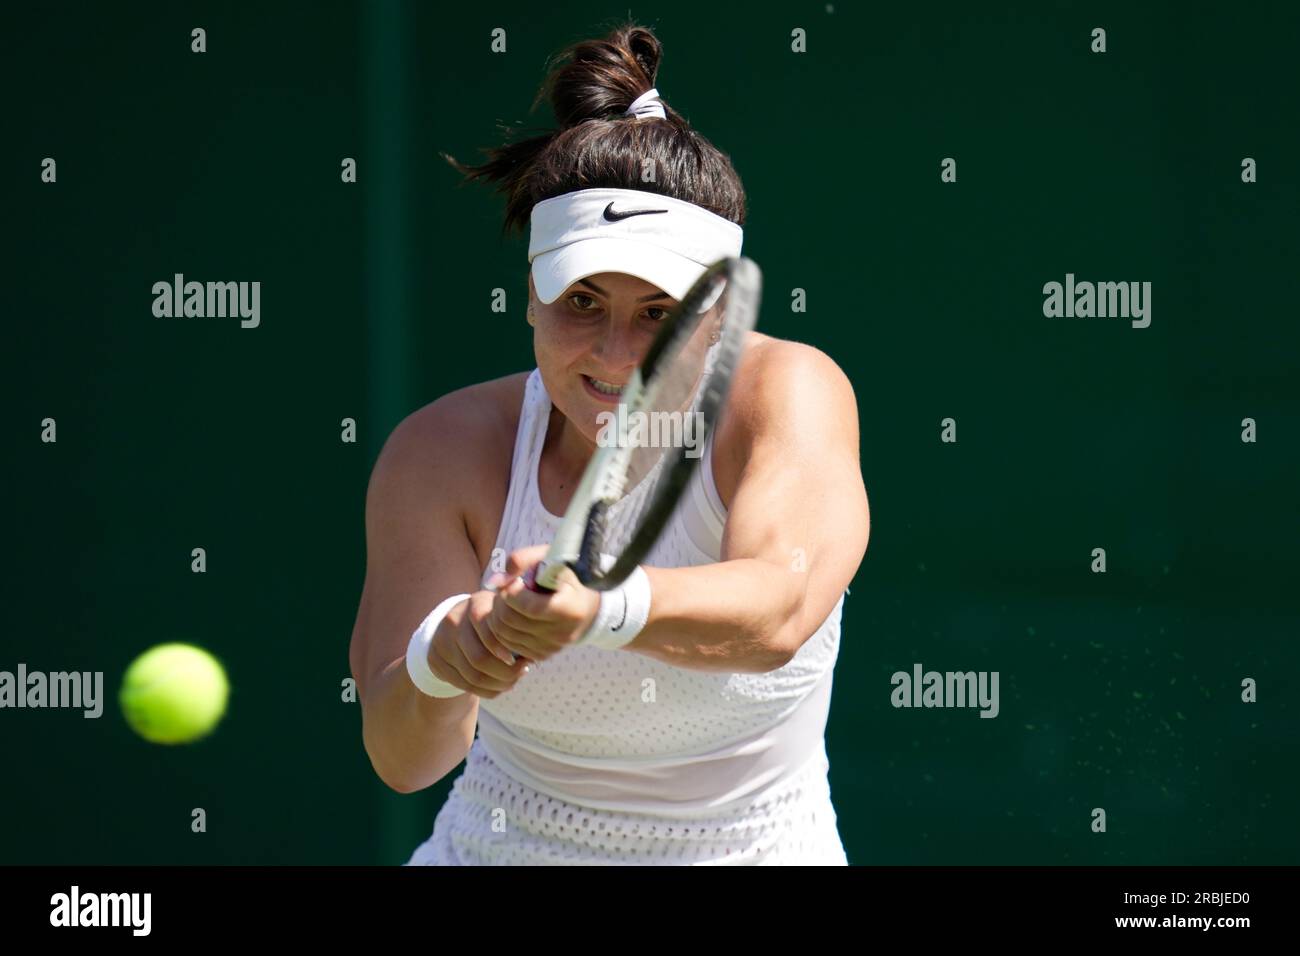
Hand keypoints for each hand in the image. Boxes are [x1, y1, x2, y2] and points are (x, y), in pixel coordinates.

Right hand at [427, 590, 531, 698]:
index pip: (489, 630)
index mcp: (476, 602)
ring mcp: (441, 640)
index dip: (506, 650)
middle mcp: (454, 619)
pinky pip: (463, 684)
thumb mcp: (504, 615)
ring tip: (513, 681)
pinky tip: (499, 686)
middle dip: (506, 673)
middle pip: (480, 658)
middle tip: (523, 672)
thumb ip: (516, 629)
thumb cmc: (493, 621)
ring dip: (498, 684)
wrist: (456, 626)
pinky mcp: (435, 660)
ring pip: (472, 675)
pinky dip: (486, 690)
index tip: (525, 660)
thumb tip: (533, 656)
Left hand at [484, 545, 600, 663]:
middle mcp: (561, 632)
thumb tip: (497, 581)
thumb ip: (524, 560)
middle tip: (504, 591)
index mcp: (569, 608)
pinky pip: (508, 645)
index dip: (512, 593)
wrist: (586, 610)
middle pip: (512, 621)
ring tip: (506, 602)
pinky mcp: (541, 656)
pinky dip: (501, 630)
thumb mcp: (552, 559)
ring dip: (497, 615)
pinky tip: (510, 616)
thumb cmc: (565, 579)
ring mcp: (551, 647)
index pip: (530, 607)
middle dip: (500, 603)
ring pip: (505, 634)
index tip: (513, 581)